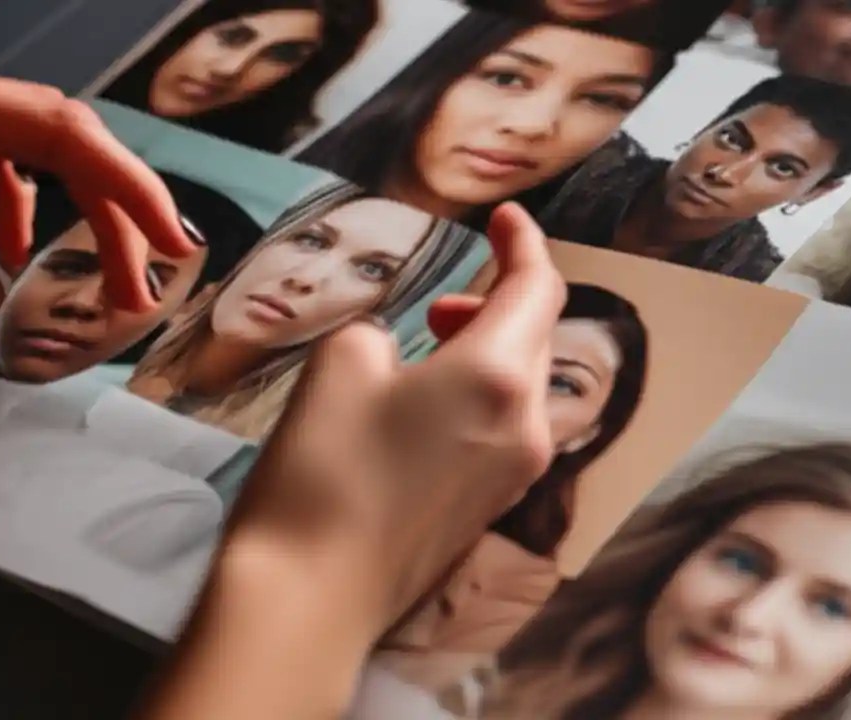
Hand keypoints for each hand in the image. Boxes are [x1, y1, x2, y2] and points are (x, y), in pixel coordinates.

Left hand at [0, 53, 194, 316]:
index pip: (67, 133)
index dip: (131, 187)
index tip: (176, 246)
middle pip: (73, 149)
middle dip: (118, 221)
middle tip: (140, 295)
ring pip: (47, 154)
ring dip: (84, 218)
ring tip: (108, 284)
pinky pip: (1, 156)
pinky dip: (22, 205)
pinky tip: (15, 254)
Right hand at [134, 202, 565, 719]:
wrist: (312, 596)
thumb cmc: (322, 473)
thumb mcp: (341, 365)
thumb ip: (384, 335)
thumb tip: (400, 356)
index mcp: (500, 375)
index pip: (538, 287)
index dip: (524, 243)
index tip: (506, 217)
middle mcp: (528, 425)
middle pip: (537, 335)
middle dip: (497, 301)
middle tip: (440, 301)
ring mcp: (518, 472)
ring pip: (524, 384)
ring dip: (488, 349)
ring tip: (427, 348)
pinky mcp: (495, 505)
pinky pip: (508, 427)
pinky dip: (483, 395)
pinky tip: (429, 404)